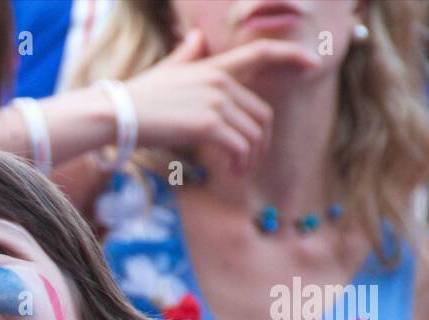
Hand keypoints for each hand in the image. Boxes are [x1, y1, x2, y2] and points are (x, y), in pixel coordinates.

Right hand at [121, 28, 321, 173]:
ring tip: (238, 172)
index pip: (261, 53)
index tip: (312, 64)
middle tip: (249, 163)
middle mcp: (219, 81)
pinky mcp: (208, 125)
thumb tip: (197, 37)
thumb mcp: (166, 71)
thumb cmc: (137, 97)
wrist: (116, 115)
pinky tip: (231, 173)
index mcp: (213, 66)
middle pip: (262, 113)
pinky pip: (239, 147)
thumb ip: (186, 55)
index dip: (292, 55)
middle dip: (262, 142)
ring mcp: (215, 102)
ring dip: (250, 159)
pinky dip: (240, 164)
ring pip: (253, 134)